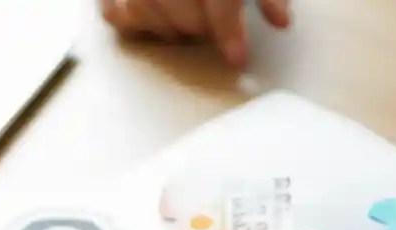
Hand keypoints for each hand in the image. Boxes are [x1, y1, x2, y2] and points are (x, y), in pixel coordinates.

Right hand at [99, 0, 290, 67]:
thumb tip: (281, 21)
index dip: (228, 29)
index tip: (236, 57)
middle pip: (180, 6)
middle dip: (200, 27)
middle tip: (211, 28)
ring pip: (144, 8)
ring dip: (170, 28)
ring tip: (188, 23)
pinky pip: (114, 11)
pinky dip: (134, 21)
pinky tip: (157, 20)